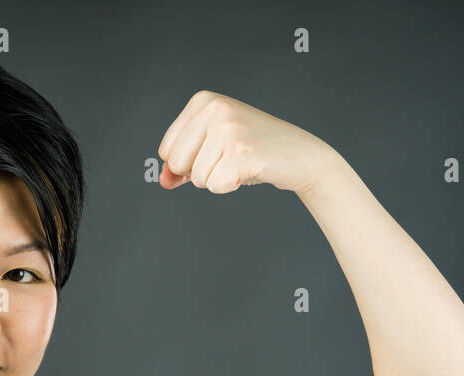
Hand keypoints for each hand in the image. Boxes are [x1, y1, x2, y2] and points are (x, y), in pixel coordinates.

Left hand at [156, 90, 333, 196]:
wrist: (300, 156)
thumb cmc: (254, 151)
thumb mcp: (212, 149)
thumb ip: (182, 163)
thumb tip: (163, 180)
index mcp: (203, 101)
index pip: (166, 149)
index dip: (186, 163)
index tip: (214, 152)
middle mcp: (214, 109)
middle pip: (177, 163)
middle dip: (200, 172)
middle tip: (230, 159)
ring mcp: (229, 129)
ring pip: (197, 178)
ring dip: (218, 179)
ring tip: (241, 163)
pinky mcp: (241, 152)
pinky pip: (215, 186)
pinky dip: (231, 186)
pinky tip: (249, 170)